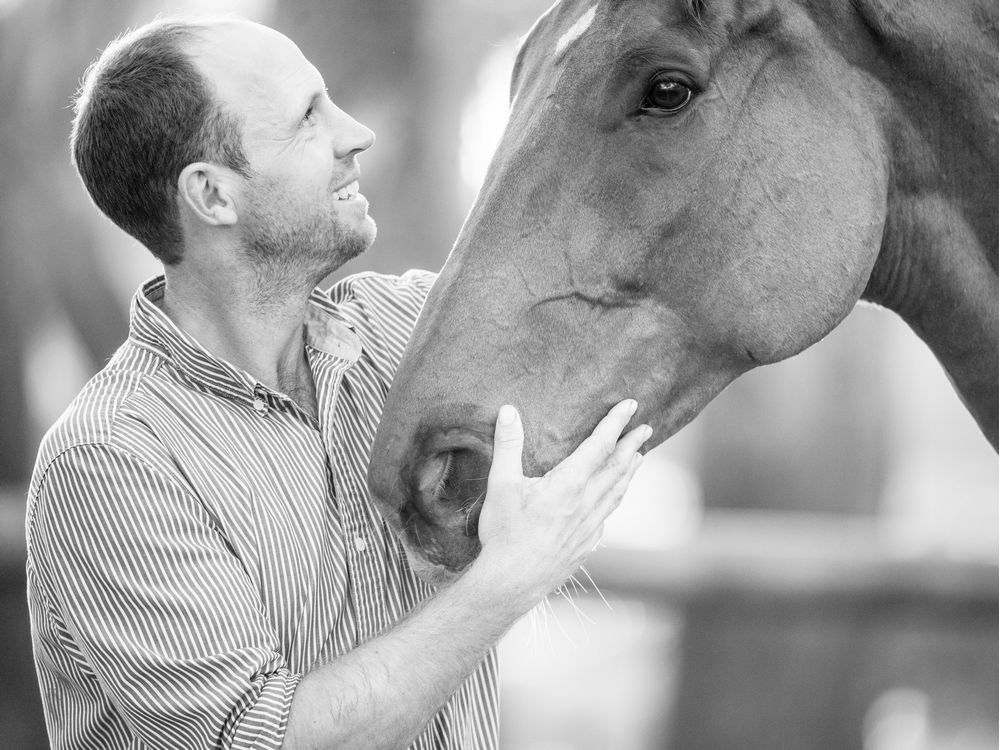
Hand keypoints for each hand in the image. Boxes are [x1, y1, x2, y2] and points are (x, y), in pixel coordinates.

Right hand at [473, 400, 650, 608]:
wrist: (513, 583)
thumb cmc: (504, 534)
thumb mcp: (500, 485)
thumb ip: (507, 445)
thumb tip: (509, 411)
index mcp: (569, 484)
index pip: (600, 445)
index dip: (616, 423)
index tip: (631, 406)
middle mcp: (587, 503)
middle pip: (617, 467)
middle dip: (632, 444)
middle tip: (647, 428)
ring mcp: (590, 526)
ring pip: (617, 491)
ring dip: (630, 471)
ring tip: (639, 457)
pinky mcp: (587, 544)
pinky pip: (608, 514)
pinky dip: (616, 497)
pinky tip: (614, 497)